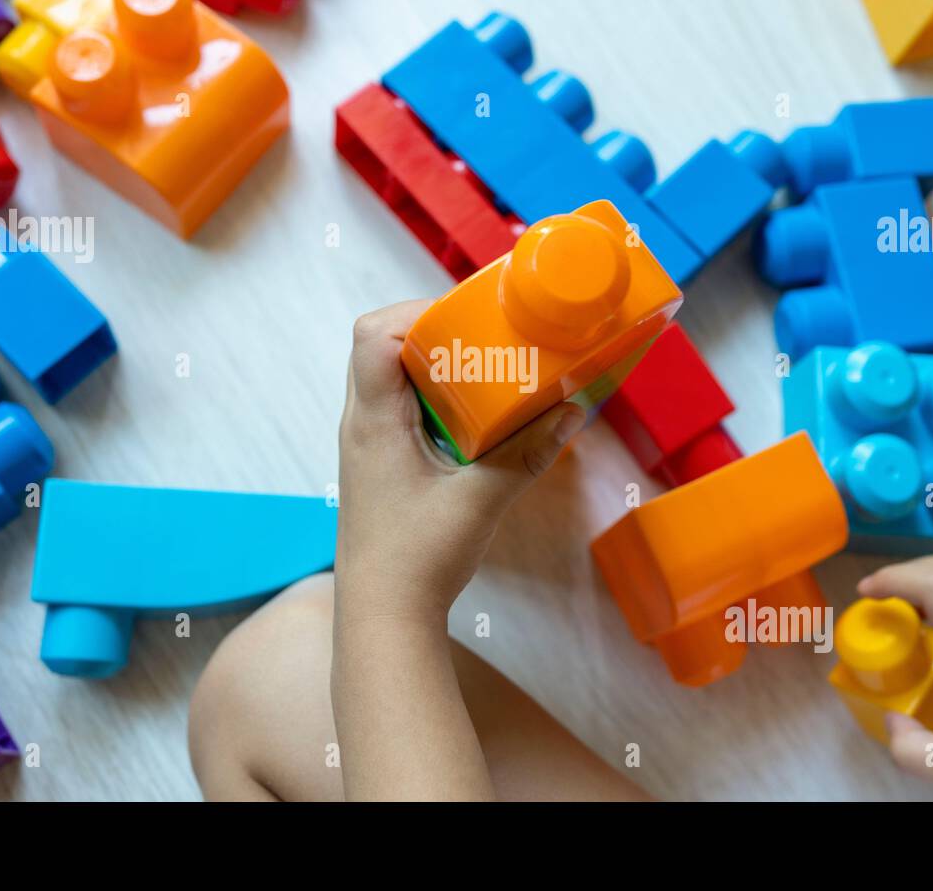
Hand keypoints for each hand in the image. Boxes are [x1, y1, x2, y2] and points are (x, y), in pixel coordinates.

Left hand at [335, 301, 584, 624]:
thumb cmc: (417, 562)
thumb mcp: (481, 502)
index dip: (416, 314)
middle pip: (383, 346)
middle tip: (487, 341)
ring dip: (437, 367)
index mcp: (373, 421)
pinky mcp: (380, 464)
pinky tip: (474, 420)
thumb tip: (571, 410)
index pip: (373, 335)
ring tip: (486, 374)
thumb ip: (527, 453)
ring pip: (392, 377)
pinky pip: (401, 408)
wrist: (383, 618)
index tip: (468, 321)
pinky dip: (435, 399)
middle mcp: (361, 424)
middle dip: (436, 333)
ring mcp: (367, 444)